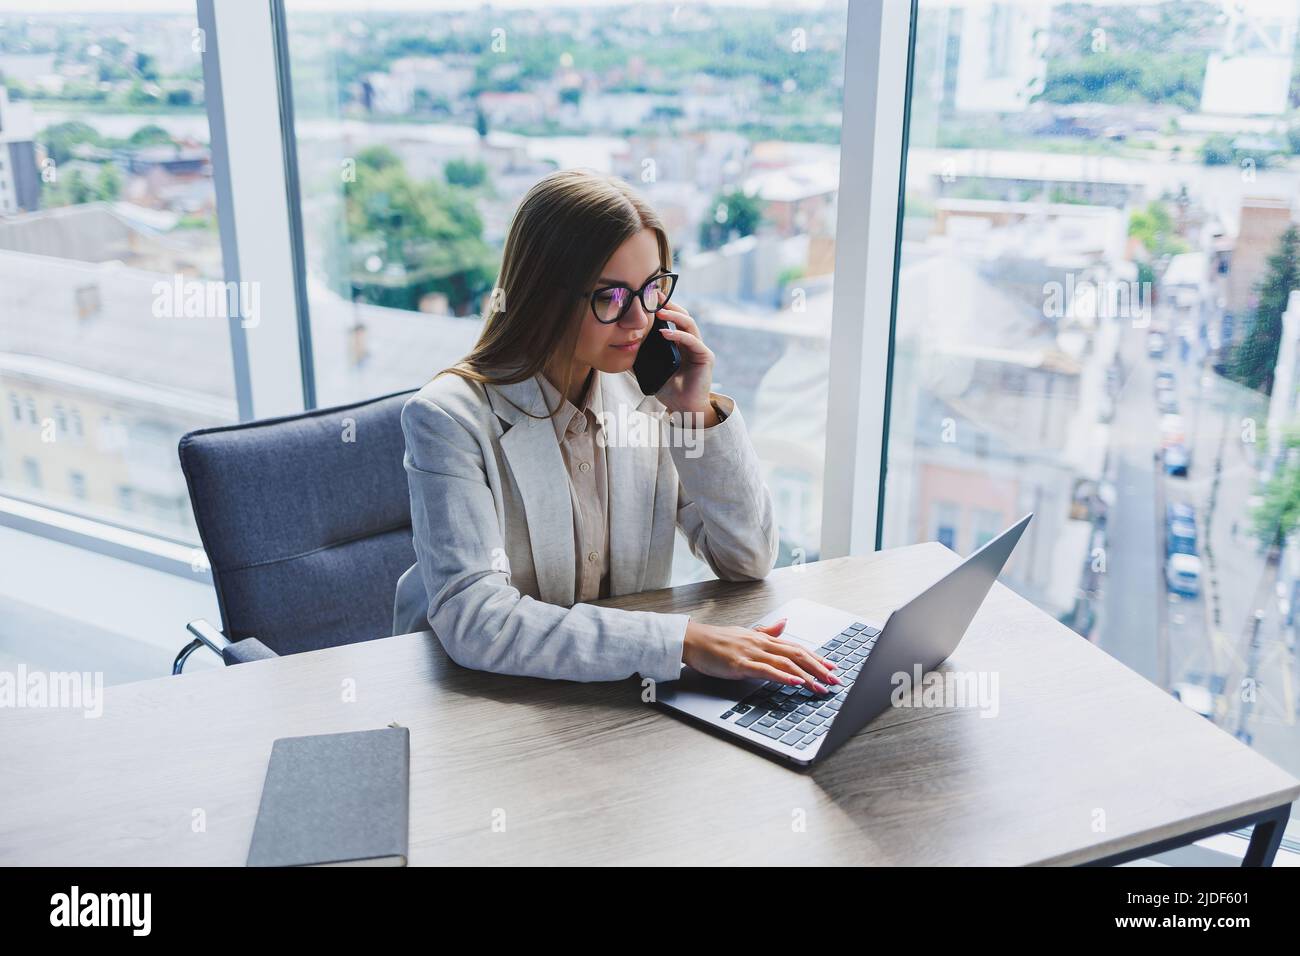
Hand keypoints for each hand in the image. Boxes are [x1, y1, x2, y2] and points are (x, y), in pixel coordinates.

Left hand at [651, 301, 714, 420]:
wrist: (684, 409)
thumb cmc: (669, 390)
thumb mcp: (650, 370)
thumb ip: (640, 358)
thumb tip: (620, 347)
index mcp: (679, 343)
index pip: (673, 319)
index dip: (663, 307)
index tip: (648, 297)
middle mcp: (691, 342)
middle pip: (683, 316)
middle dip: (669, 305)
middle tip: (655, 296)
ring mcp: (699, 348)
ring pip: (689, 324)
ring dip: (674, 316)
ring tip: (658, 312)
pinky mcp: (705, 357)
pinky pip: (692, 341)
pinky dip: (679, 335)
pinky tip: (665, 333)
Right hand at [681, 618, 839, 694]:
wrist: (693, 640)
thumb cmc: (716, 640)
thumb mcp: (746, 634)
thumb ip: (767, 631)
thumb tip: (784, 623)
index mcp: (764, 638)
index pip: (797, 647)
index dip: (816, 657)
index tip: (832, 668)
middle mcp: (761, 643)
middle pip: (797, 654)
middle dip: (818, 668)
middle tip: (835, 680)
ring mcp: (752, 653)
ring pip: (786, 662)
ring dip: (806, 675)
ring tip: (820, 686)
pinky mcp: (740, 664)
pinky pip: (766, 670)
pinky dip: (783, 675)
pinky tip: (795, 681)